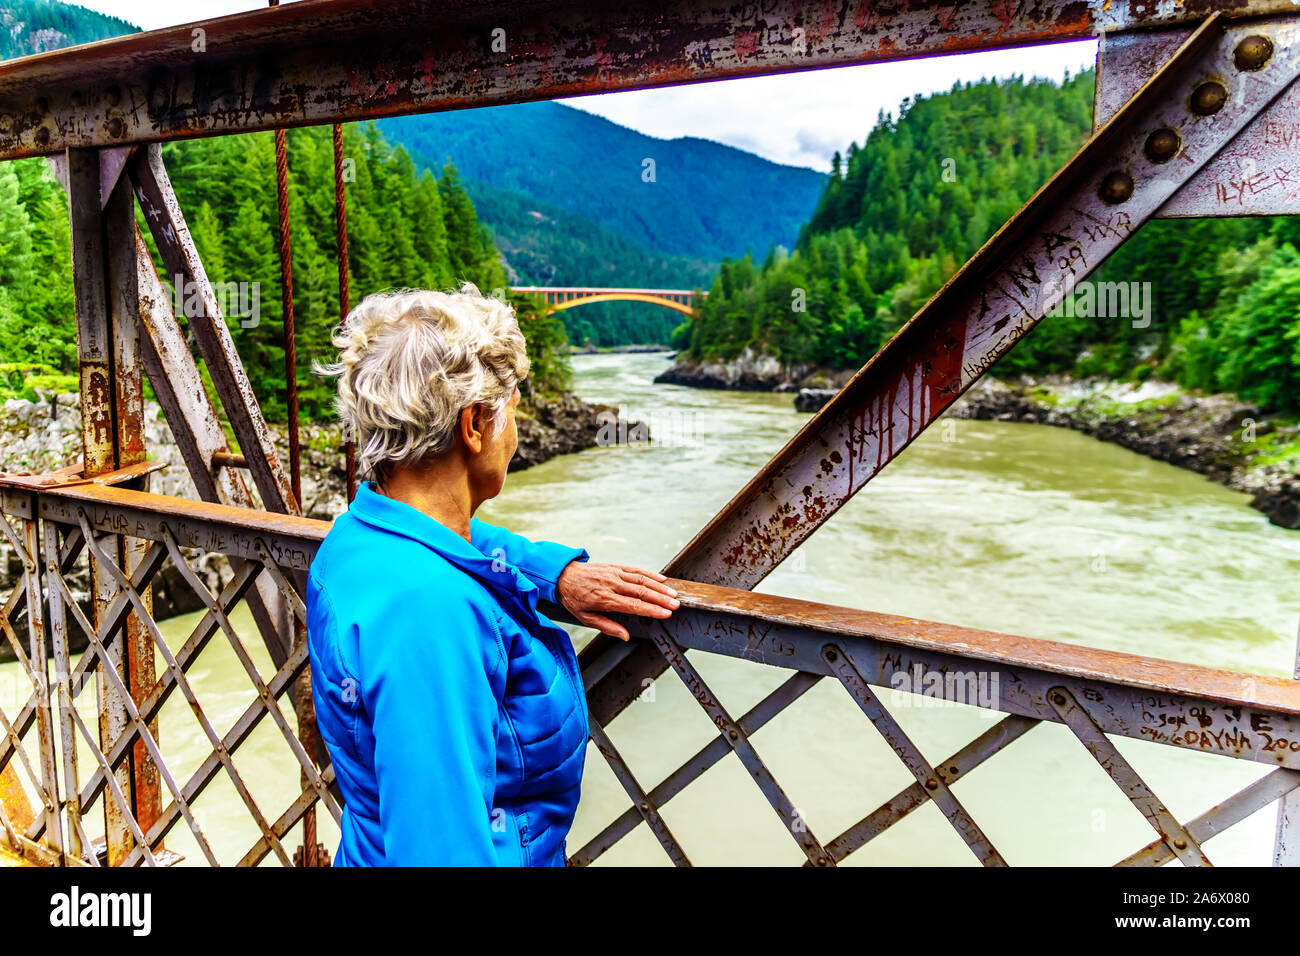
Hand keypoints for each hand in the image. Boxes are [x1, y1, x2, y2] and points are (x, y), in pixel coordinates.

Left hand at [555, 561, 678, 640]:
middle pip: (641, 592)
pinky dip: (650, 574)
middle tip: (676, 604)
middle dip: (661, 599)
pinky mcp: (615, 566)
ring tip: (673, 594)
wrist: (562, 575)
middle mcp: (611, 584)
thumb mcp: (585, 617)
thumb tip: (625, 636)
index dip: (651, 609)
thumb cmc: (574, 598)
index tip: (666, 613)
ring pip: (641, 579)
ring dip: (659, 587)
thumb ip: (607, 626)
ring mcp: (614, 573)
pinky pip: (635, 569)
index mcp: (604, 599)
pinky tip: (662, 579)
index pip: (633, 605)